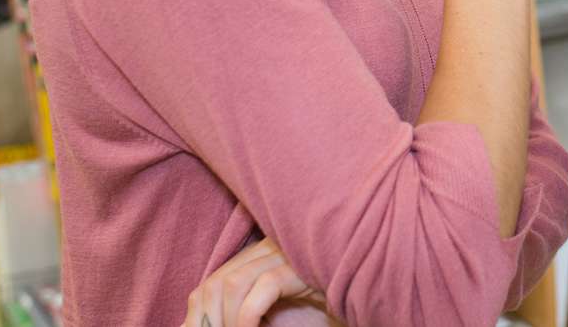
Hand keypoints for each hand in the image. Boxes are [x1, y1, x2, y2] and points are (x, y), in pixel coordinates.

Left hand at [183, 236, 338, 326]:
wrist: (369, 303)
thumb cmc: (324, 314)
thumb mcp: (275, 317)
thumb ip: (246, 314)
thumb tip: (198, 323)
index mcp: (264, 258)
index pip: (214, 282)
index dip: (198, 315)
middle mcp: (273, 248)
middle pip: (218, 282)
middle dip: (208, 321)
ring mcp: (290, 254)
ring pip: (234, 284)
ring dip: (226, 322)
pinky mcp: (305, 266)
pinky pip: (264, 288)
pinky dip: (248, 317)